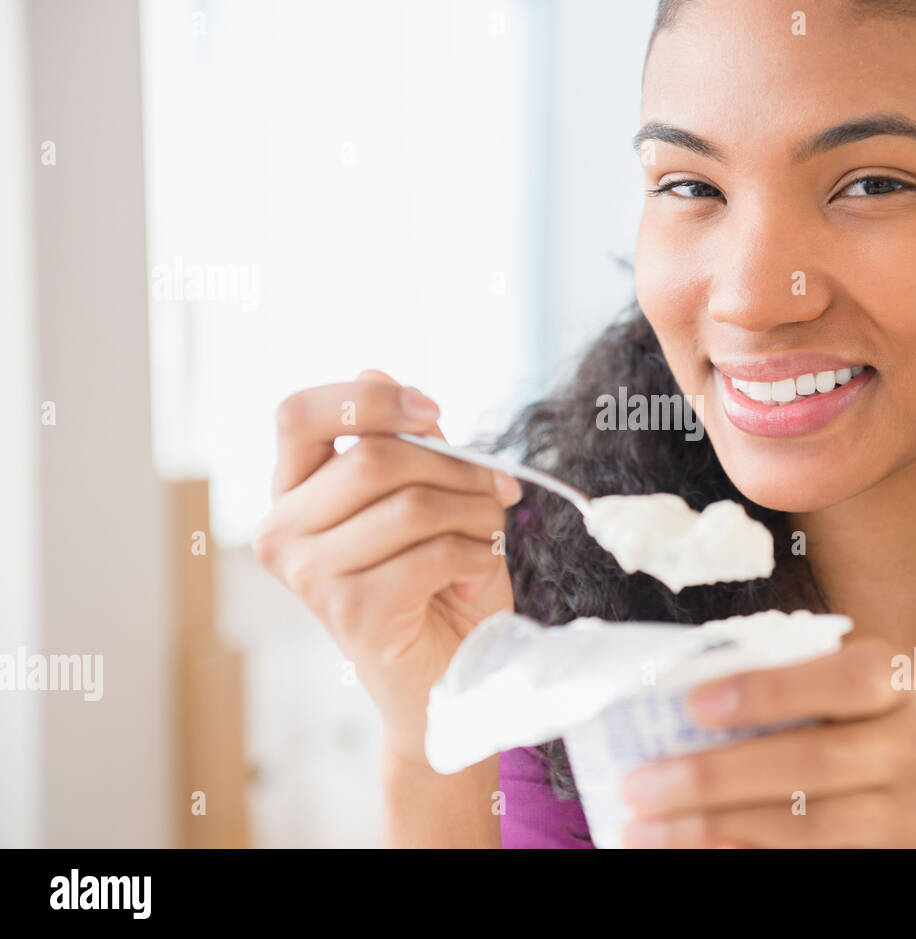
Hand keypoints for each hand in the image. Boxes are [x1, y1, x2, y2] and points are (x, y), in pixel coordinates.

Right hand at [253, 369, 521, 763]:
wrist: (447, 678)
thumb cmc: (438, 584)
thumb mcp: (428, 498)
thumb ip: (404, 444)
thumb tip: (374, 371)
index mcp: (293, 494)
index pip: (297, 414)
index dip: (369, 400)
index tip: (433, 410)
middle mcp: (282, 532)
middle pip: (372, 456)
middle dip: (456, 467)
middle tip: (500, 488)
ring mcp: (309, 576)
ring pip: (410, 503)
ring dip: (476, 514)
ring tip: (490, 535)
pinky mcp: (351, 613)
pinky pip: (432, 554)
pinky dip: (475, 555)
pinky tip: (474, 574)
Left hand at [618, 636, 915, 847]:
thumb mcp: (890, 699)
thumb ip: (816, 686)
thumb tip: (700, 685)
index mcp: (900, 687)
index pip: (841, 679)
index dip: (768, 690)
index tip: (697, 703)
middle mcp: (911, 749)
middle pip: (809, 764)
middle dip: (716, 777)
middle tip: (641, 783)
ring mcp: (908, 816)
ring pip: (807, 829)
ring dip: (720, 831)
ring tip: (650, 829)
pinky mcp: (893, 864)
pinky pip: (816, 865)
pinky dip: (753, 860)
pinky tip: (705, 855)